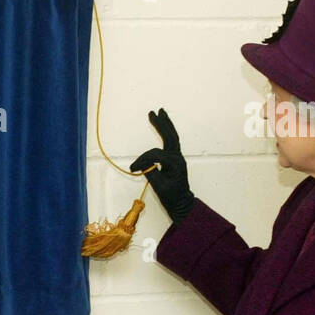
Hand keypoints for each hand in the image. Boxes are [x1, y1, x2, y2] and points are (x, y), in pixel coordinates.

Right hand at [129, 108, 194, 223]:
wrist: (181, 202)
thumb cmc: (171, 196)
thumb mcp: (159, 186)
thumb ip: (150, 172)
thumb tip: (142, 163)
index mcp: (175, 163)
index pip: (155, 155)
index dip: (142, 160)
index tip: (133, 168)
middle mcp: (178, 157)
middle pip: (170, 136)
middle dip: (161, 124)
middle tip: (153, 112)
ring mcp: (177, 157)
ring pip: (172, 136)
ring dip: (166, 125)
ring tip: (160, 113)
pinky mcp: (175, 158)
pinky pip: (171, 141)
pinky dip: (167, 132)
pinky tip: (163, 126)